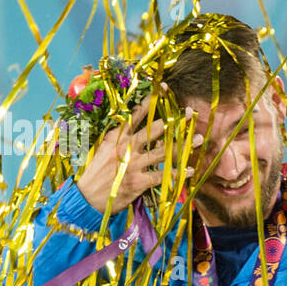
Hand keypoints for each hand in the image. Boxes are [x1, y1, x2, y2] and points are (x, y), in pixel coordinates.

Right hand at [75, 95, 199, 213]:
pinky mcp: (139, 181)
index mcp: (117, 136)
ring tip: (199, 139)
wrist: (87, 197)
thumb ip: (122, 139)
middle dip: (175, 121)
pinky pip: (163, 175)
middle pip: (155, 130)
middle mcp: (126, 147)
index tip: (164, 88)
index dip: (151, 100)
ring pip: (164, 151)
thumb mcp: (105, 149)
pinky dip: (178, 173)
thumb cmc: (97, 172)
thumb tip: (142, 130)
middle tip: (190, 112)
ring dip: (184, 146)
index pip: (136, 114)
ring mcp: (133, 164)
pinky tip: (190, 170)